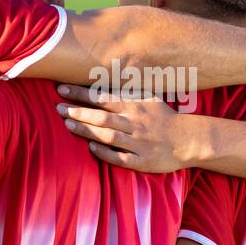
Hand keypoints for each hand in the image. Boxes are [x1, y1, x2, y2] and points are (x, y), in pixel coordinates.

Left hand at [55, 85, 188, 172]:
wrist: (188, 140)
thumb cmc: (163, 118)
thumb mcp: (148, 99)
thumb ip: (126, 93)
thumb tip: (102, 83)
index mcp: (134, 106)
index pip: (102, 97)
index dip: (80, 93)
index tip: (61, 89)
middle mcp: (134, 123)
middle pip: (102, 116)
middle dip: (78, 111)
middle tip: (57, 107)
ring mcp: (138, 142)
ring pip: (108, 135)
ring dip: (87, 129)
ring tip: (68, 124)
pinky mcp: (142, 160)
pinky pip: (120, 157)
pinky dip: (105, 152)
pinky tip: (91, 147)